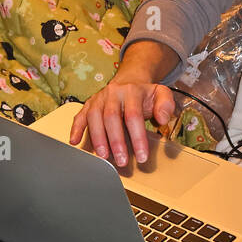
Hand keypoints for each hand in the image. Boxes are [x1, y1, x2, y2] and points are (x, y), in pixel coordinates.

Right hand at [69, 42, 177, 165]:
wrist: (129, 81)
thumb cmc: (144, 94)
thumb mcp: (161, 94)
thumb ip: (166, 105)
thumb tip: (162, 118)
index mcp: (131, 91)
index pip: (133, 116)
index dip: (137, 137)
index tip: (142, 155)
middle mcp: (113, 93)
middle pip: (111, 117)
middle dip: (116, 141)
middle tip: (122, 160)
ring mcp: (99, 98)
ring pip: (94, 117)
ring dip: (98, 138)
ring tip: (103, 156)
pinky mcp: (89, 104)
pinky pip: (80, 116)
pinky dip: (76, 129)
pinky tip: (75, 141)